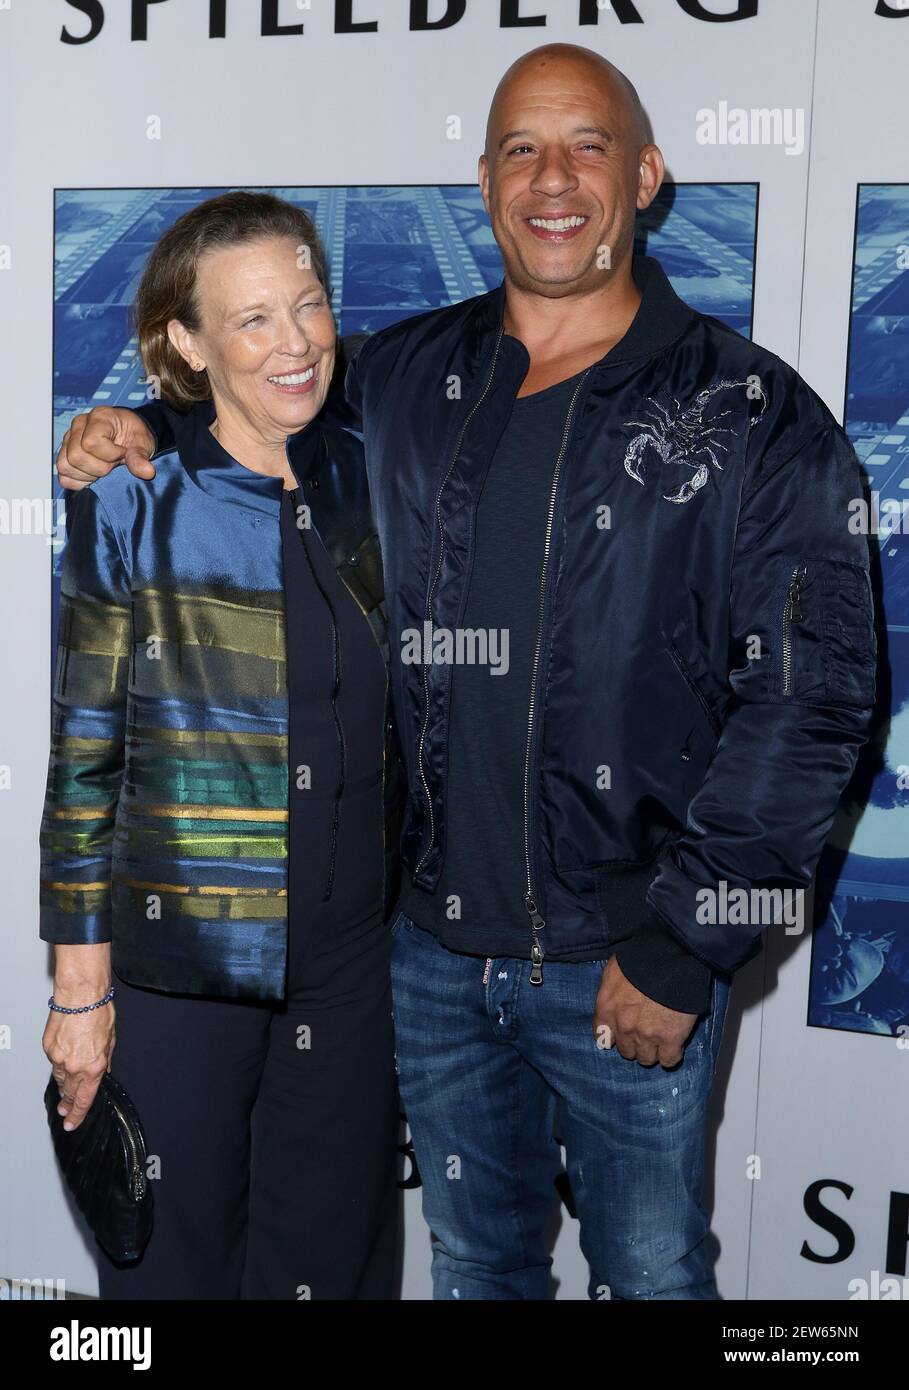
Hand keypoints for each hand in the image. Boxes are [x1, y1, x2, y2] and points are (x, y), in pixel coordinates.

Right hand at [43, 985, 115, 1130]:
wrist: (80, 995)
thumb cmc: (98, 1011)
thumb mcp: (111, 1040)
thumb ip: (106, 1060)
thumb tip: (103, 1071)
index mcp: (94, 1066)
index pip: (85, 1099)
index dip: (78, 1114)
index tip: (72, 1123)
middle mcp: (75, 1066)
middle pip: (69, 1093)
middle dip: (68, 1105)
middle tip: (65, 1112)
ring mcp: (59, 1058)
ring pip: (60, 1080)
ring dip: (63, 1088)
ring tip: (63, 1096)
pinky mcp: (48, 1048)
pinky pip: (53, 1063)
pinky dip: (58, 1067)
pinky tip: (61, 1068)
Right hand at [56, 406, 155, 490]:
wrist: (129, 435)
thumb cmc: (134, 436)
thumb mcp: (143, 443)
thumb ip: (140, 456)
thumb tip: (146, 472)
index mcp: (99, 417)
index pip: (91, 442)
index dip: (109, 455)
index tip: (122, 453)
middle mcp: (79, 426)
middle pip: (76, 456)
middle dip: (99, 467)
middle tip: (113, 464)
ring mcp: (68, 440)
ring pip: (65, 466)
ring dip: (87, 474)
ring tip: (104, 468)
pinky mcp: (65, 455)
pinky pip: (63, 476)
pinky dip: (79, 480)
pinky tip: (94, 475)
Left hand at [592, 955, 696, 1067]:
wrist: (671, 958)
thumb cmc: (641, 958)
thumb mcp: (614, 969)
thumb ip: (610, 989)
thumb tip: (615, 996)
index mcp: (606, 1008)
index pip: (602, 1036)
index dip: (614, 1036)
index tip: (622, 1033)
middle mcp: (623, 1026)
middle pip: (626, 1051)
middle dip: (634, 1044)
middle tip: (645, 1033)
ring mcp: (646, 1035)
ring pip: (646, 1059)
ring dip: (652, 1051)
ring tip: (660, 1041)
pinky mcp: (670, 1039)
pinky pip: (669, 1060)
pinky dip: (671, 1055)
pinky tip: (674, 1045)